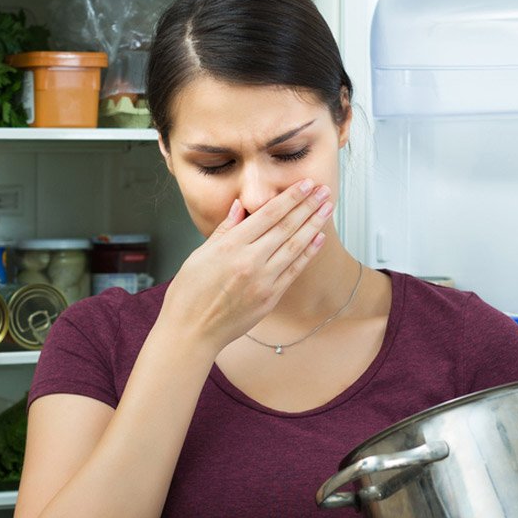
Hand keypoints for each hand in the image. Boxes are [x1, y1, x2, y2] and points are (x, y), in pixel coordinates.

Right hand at [159, 179, 333, 352]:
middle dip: (308, 206)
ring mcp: (263, 280)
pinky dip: (308, 252)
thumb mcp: (199, 254)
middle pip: (286, 227)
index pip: (267, 214)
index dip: (290, 197)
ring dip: (314, 225)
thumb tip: (241, 206)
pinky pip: (294, 270)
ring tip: (327, 208)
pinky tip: (319, 237)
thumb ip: (224, 229)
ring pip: (295, 246)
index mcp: (229, 246)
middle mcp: (249, 261)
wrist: (192, 332)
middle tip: (324, 190)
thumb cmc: (189, 294)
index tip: (305, 185)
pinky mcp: (270, 297)